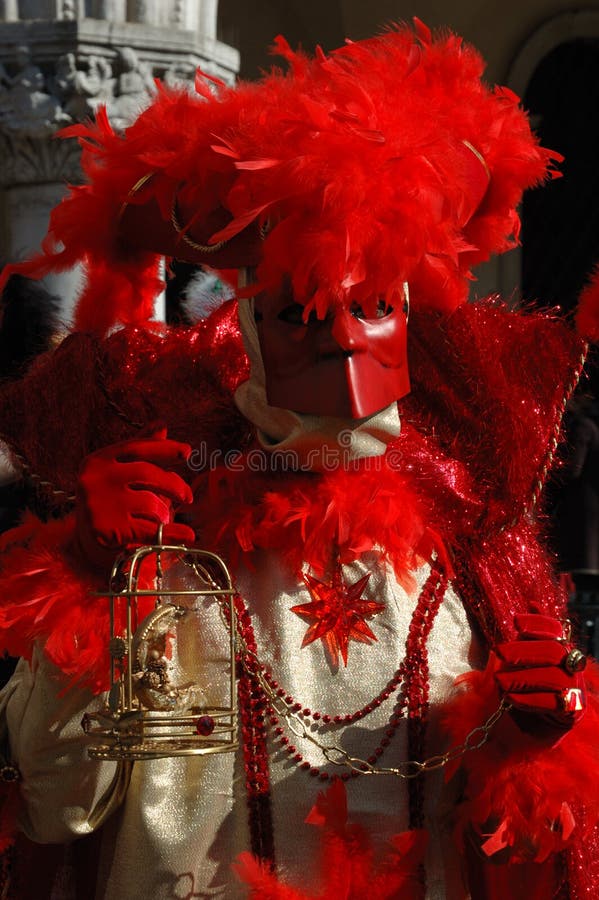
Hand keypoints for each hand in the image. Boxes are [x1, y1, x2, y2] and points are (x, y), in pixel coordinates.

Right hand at [75, 429, 194, 570]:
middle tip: (188, 496)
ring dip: (165, 512)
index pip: (137, 448)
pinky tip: (188, 535)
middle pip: (148, 474)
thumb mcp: (120, 471)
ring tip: (163, 517)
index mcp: (98, 460)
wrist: (84, 542)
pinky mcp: (107, 531)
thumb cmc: (109, 500)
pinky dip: (173, 533)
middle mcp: (94, 480)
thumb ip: (140, 449)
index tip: (187, 452)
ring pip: (151, 503)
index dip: (165, 449)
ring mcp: (99, 505)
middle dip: (174, 484)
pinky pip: (152, 530)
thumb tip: (161, 425)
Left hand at [494, 613, 585, 732]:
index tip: (516, 621)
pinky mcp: (573, 712)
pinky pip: (555, 702)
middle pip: (553, 651)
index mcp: (559, 648)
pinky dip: (529, 699)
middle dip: (524, 650)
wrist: (524, 728)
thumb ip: (525, 636)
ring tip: (499, 682)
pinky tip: (511, 699)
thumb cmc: (520, 687)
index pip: (554, 629)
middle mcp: (572, 666)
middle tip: (499, 653)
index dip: (537, 624)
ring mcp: (576, 688)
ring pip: (554, 677)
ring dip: (523, 678)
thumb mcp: (519, 658)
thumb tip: (534, 603)